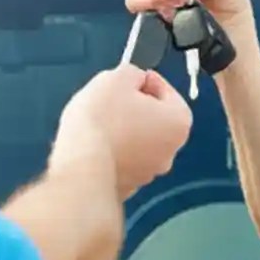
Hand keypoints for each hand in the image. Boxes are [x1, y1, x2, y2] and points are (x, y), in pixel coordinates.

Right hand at [50, 64, 191, 197]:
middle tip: (112, 98)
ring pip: (139, 142)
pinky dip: (112, 151)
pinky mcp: (127, 187)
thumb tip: (134, 79)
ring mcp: (149, 173)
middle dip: (136, 108)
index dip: (146, 81)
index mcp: (178, 122)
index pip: (167, 92)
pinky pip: (122, 161)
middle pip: (155, 120)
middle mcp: (171, 151)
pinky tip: (93, 143)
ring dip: (124, 131)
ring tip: (98, 121)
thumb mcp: (117, 78)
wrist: (81, 167)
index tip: (129, 78)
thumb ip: (132, 73)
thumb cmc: (103, 119)